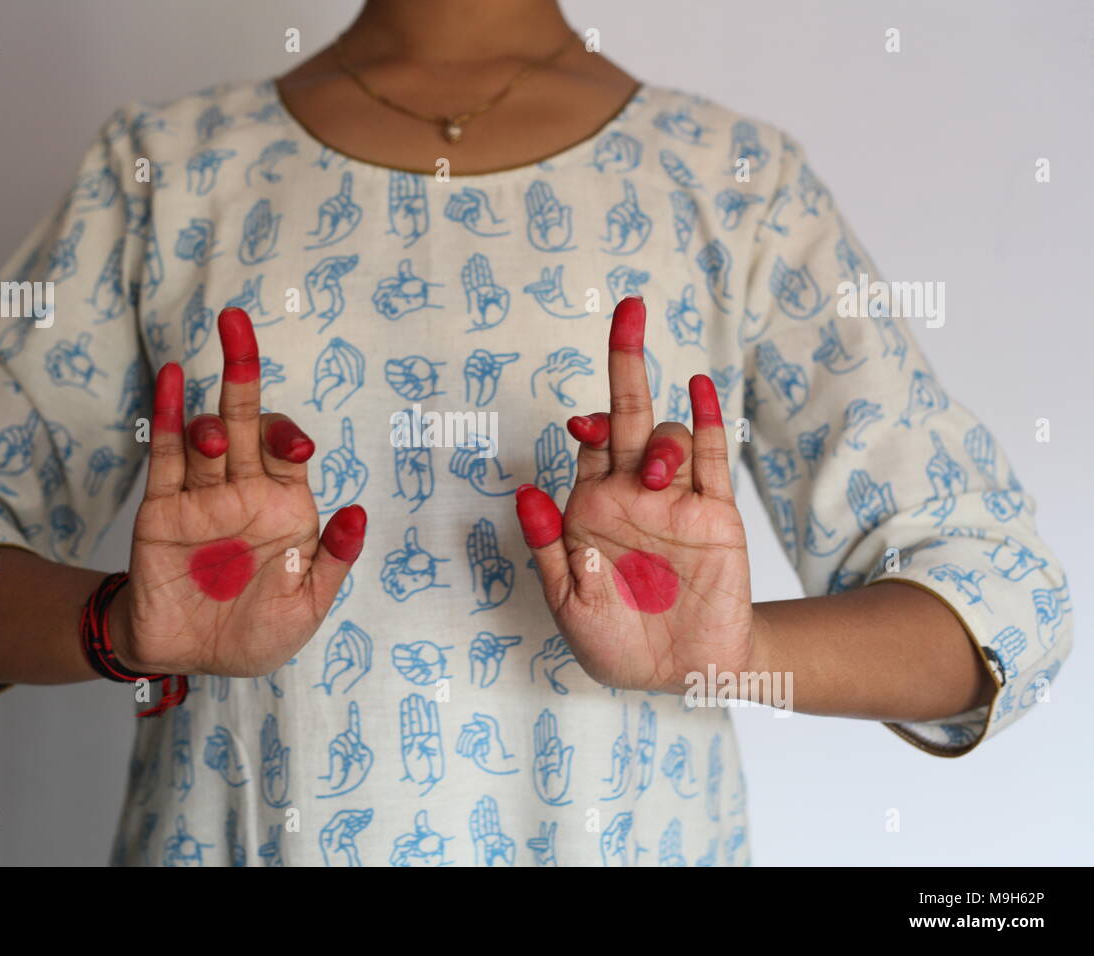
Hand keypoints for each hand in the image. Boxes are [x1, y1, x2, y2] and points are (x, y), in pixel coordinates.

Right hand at [115, 307, 367, 676]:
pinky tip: (172, 379)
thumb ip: (333, 560)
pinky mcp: (162, 511)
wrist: (190, 659)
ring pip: (204, 437)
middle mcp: (243, 491)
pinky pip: (163, 457)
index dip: (291, 437)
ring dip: (209, 423)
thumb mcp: (306, 606)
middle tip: (236, 321)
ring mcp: (201, 497)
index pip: (288, 450)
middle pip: (246, 419)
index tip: (298, 450)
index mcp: (285, 508)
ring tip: (214, 436)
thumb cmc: (255, 633)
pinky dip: (166, 416)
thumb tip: (360, 512)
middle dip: (242, 370)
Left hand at [513, 296, 752, 692]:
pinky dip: (706, 420)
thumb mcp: (569, 601)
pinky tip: (699, 387)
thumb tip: (525, 490)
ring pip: (667, 437)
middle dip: (626, 358)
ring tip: (656, 475)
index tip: (581, 430)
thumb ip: (547, 547)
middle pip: (628, 413)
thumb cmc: (616, 642)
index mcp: (590, 509)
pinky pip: (712, 457)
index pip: (587, 446)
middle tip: (629, 308)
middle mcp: (631, 493)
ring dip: (660, 438)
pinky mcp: (714, 515)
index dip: (586, 427)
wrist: (682, 674)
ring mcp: (675, 501)